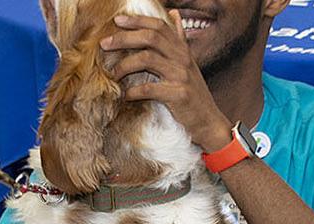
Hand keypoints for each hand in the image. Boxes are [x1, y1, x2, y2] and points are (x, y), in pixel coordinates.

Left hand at [102, 11, 232, 152]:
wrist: (209, 121)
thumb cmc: (194, 93)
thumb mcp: (189, 63)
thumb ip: (179, 39)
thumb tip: (173, 13)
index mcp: (182, 50)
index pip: (159, 26)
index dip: (137, 21)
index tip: (118, 21)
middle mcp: (182, 59)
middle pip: (150, 38)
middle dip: (124, 38)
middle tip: (104, 44)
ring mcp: (181, 76)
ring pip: (147, 59)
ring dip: (125, 65)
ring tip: (113, 74)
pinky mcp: (178, 95)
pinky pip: (149, 89)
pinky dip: (133, 92)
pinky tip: (125, 95)